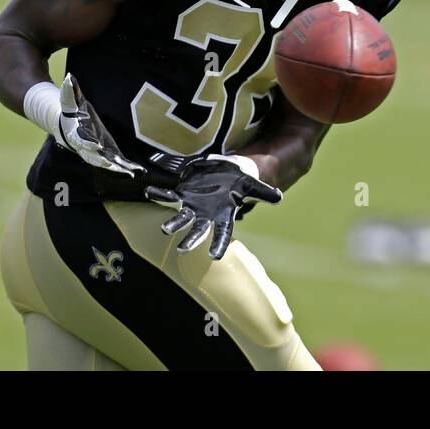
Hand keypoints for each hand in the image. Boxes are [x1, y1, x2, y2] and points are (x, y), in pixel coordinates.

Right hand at [55, 73, 145, 177]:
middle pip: (94, 156)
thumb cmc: (73, 112)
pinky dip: (127, 167)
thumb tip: (69, 78)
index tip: (96, 144)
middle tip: (111, 164)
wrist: (71, 126)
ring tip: (130, 172)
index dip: (88, 143)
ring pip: (107, 163)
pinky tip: (139, 171)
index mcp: (78, 135)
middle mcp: (88, 147)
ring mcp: (99, 153)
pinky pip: (118, 163)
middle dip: (103, 161)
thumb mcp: (71, 101)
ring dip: (118, 168)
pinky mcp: (109, 154)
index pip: (82, 140)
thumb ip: (70, 91)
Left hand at [147, 155, 282, 259]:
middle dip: (191, 239)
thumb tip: (279, 197)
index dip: (219, 243)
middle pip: (198, 230)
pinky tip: (149, 192)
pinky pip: (169, 195)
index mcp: (223, 214)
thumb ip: (263, 192)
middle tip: (182, 249)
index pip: (222, 232)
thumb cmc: (239, 181)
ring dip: (172, 222)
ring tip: (164, 229)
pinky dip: (160, 194)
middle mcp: (206, 214)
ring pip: (181, 217)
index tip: (215, 256)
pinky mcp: (182, 193)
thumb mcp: (252, 185)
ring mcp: (192, 205)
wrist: (225, 172)